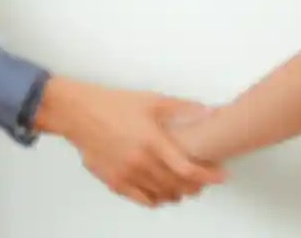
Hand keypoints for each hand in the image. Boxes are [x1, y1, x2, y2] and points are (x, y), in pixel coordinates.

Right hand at [33, 77, 226, 206]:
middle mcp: (140, 162)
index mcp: (152, 142)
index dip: (207, 176)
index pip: (187, 168)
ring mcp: (126, 175)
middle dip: (196, 186)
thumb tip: (207, 111)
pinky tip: (162, 192)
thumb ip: (182, 108)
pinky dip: (156, 199)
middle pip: (177, 186)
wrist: (79, 114)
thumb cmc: (113, 105)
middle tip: (204, 180)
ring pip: (161, 195)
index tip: (220, 176)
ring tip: (185, 186)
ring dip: (178, 193)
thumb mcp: (151, 101)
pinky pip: (141, 199)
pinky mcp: (114, 182)